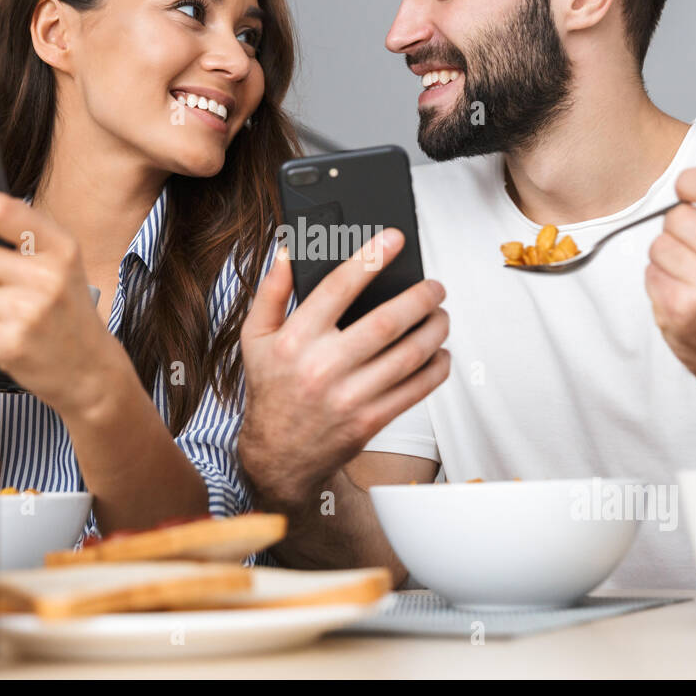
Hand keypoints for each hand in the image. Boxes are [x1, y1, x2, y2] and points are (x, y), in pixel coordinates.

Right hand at [238, 229, 450, 510]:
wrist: (278, 456)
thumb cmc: (271, 389)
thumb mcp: (255, 337)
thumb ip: (271, 292)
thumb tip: (287, 251)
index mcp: (295, 340)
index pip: (337, 288)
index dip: (370, 258)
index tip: (394, 239)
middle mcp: (323, 367)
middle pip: (386, 322)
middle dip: (420, 297)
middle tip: (434, 286)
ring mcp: (349, 397)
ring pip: (409, 356)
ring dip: (434, 330)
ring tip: (440, 315)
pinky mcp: (370, 421)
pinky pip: (416, 389)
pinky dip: (436, 368)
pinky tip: (439, 352)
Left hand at [645, 136, 695, 378]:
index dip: (691, 181)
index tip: (689, 188)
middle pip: (678, 216)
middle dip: (680, 227)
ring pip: (659, 245)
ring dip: (668, 254)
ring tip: (692, 270)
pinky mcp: (681, 311)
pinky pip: (649, 273)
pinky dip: (660, 279)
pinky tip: (683, 289)